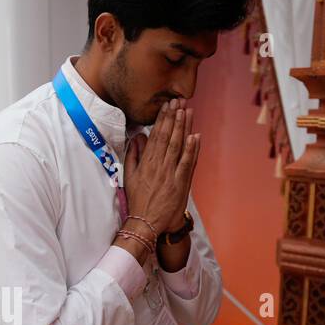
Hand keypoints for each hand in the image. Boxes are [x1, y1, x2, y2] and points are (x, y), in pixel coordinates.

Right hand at [123, 99, 199, 236]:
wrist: (145, 222)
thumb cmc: (138, 201)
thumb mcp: (130, 176)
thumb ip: (133, 155)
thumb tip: (137, 138)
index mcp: (146, 162)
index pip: (155, 136)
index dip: (162, 119)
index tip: (166, 106)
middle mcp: (158, 165)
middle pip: (167, 136)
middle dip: (174, 117)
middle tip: (179, 101)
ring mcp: (170, 174)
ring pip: (178, 146)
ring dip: (183, 127)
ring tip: (187, 111)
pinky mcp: (180, 183)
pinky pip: (187, 163)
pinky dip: (192, 149)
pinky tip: (195, 136)